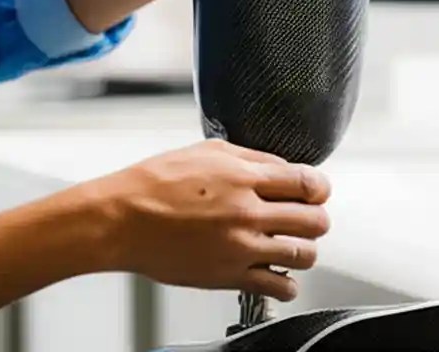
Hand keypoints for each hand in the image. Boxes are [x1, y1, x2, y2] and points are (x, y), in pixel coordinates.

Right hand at [88, 139, 330, 300]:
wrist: (118, 221)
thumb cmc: (155, 183)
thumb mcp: (208, 152)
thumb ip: (253, 159)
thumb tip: (285, 167)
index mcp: (245, 178)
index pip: (309, 183)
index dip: (320, 188)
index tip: (317, 192)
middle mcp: (248, 213)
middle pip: (314, 220)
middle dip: (316, 219)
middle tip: (307, 219)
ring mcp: (240, 247)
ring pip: (304, 254)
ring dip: (305, 249)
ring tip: (293, 246)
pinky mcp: (228, 276)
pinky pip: (278, 287)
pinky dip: (287, 284)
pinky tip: (279, 274)